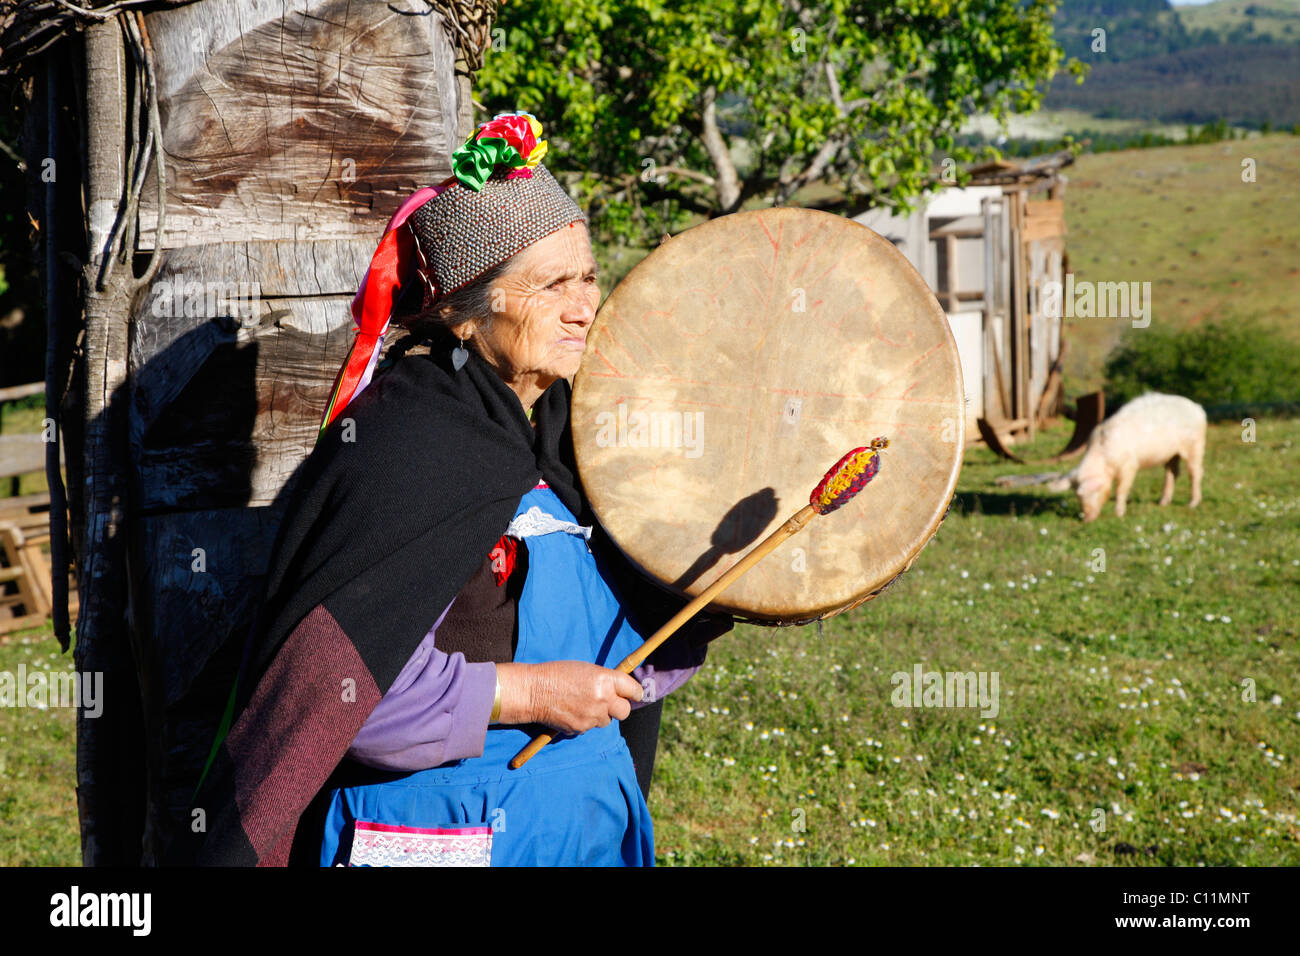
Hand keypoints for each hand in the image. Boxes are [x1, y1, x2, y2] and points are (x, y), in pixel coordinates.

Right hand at [495, 661, 644, 733]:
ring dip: (600, 714)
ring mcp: (592, 716)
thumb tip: (620, 691)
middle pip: (625, 711)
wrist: (533, 691)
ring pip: (607, 721)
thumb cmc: (558, 675)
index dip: (635, 693)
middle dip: (620, 707)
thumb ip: (606, 680)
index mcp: (605, 679)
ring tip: (583, 703)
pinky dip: (585, 721)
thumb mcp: (586, 670)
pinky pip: (590, 727)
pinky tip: (572, 711)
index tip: (634, 695)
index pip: (634, 690)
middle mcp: (603, 699)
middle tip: (611, 702)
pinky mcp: (581, 728)